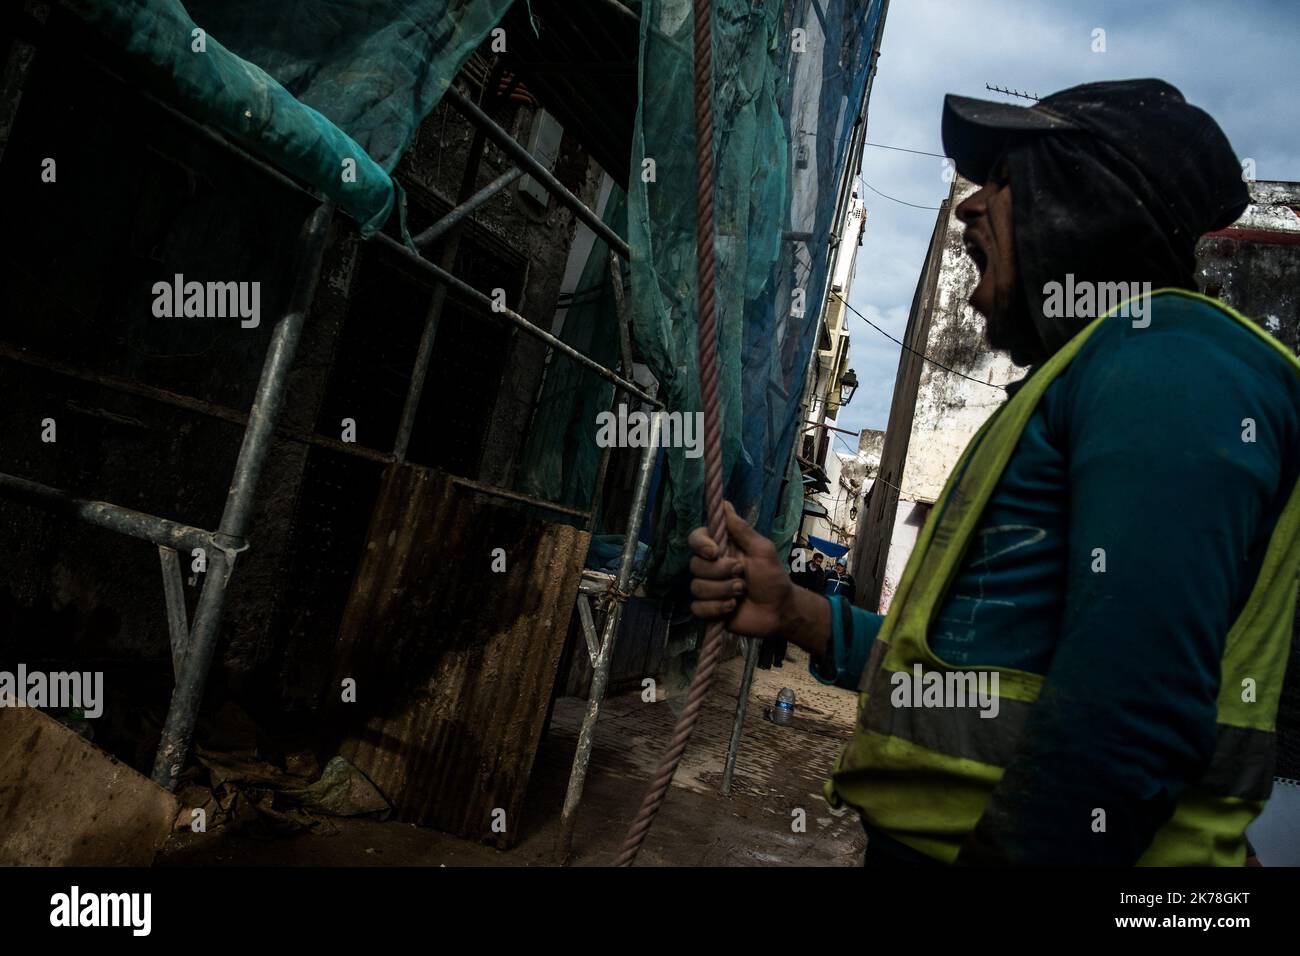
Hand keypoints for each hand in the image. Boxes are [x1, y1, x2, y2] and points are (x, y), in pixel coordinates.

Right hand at [687, 501, 795, 638]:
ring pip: (696, 587)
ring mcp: (709, 588)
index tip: (715, 551)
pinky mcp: (708, 609)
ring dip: (722, 591)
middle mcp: (711, 567)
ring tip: (741, 592)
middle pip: (695, 565)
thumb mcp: (762, 550)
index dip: (700, 545)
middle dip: (719, 572)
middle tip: (741, 574)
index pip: (696, 539)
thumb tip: (725, 503)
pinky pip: (697, 608)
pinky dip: (716, 608)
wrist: (779, 610)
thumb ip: (742, 529)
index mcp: (721, 549)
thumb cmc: (773, 577)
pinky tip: (732, 607)